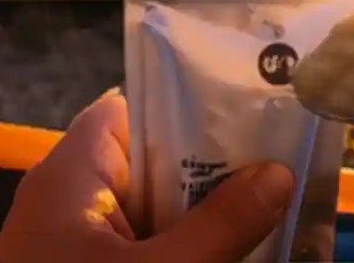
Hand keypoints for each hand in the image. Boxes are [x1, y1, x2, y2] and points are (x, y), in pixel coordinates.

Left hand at [0, 91, 295, 262]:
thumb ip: (221, 226)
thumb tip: (278, 173)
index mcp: (72, 176)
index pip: (130, 111)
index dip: (187, 106)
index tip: (254, 113)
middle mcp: (70, 204)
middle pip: (152, 165)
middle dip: (214, 172)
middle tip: (283, 169)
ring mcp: (75, 250)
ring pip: (154, 218)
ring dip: (205, 222)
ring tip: (278, 213)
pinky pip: (141, 255)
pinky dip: (183, 256)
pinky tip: (232, 258)